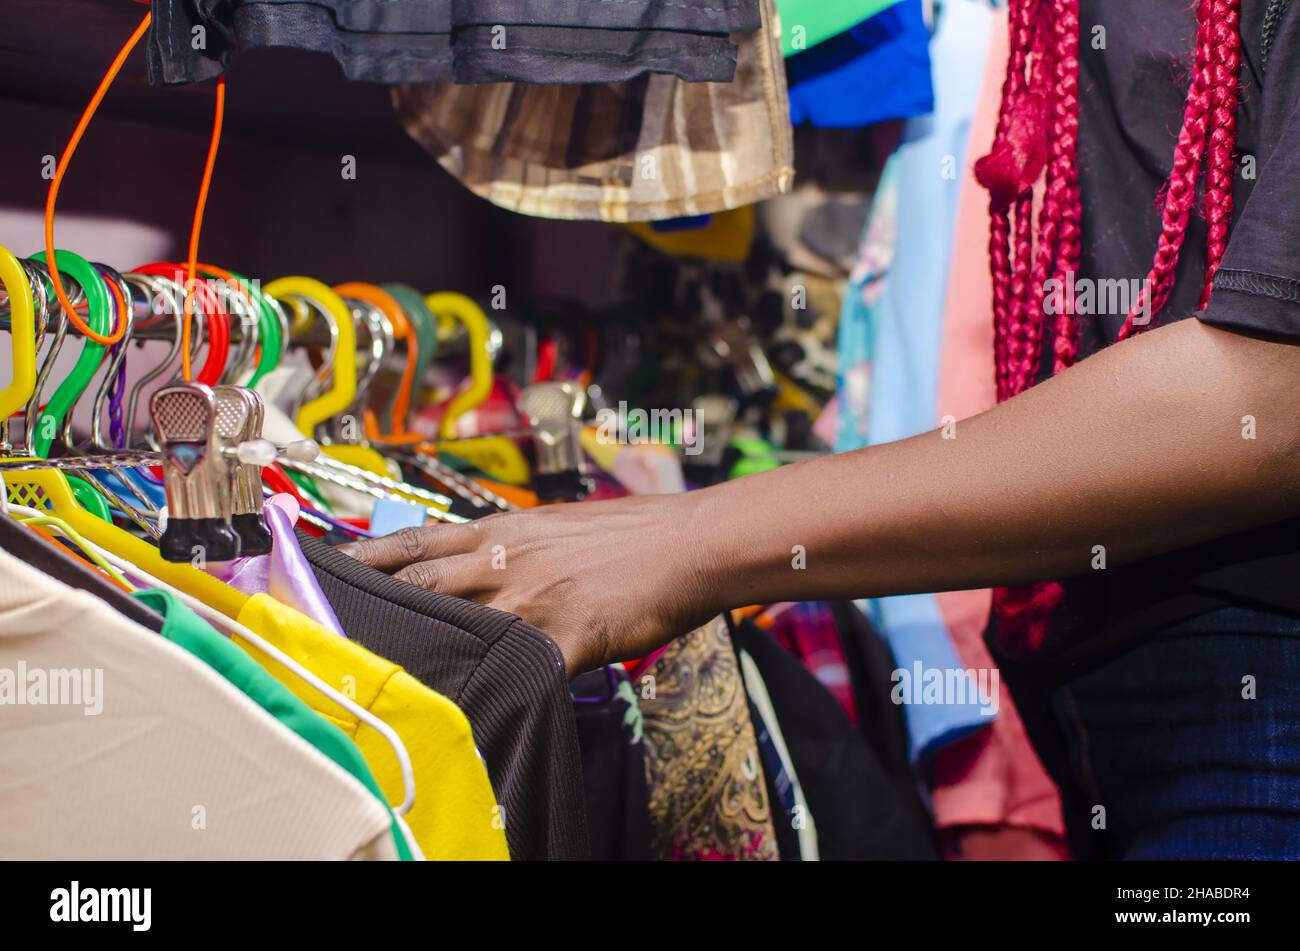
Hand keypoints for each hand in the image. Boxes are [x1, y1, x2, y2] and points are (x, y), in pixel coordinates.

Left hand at [339, 492, 720, 675]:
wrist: (686, 543)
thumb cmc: (628, 533)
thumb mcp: (557, 525)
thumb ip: (512, 544)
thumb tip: (480, 558)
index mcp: (501, 531)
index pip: (415, 540)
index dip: (366, 556)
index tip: (326, 565)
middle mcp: (505, 561)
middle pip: (419, 583)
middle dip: (372, 606)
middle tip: (328, 628)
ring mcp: (532, 600)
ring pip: (456, 625)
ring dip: (418, 648)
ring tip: (377, 674)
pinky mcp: (566, 638)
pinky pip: (519, 671)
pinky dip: (492, 690)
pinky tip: (469, 710)